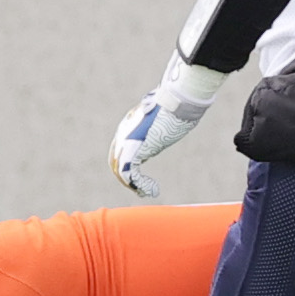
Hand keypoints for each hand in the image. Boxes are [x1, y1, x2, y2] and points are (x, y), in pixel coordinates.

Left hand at [109, 60, 222, 196]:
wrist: (178, 103)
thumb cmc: (177, 107)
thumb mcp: (166, 118)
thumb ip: (162, 125)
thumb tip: (178, 121)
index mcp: (129, 125)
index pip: (121, 149)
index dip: (127, 164)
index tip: (140, 175)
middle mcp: (124, 133)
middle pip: (116, 160)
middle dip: (126, 177)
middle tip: (142, 189)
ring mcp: (126, 142)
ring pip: (120, 170)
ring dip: (133, 184)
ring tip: (148, 192)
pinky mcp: (134, 150)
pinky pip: (129, 174)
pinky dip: (140, 185)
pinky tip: (152, 190)